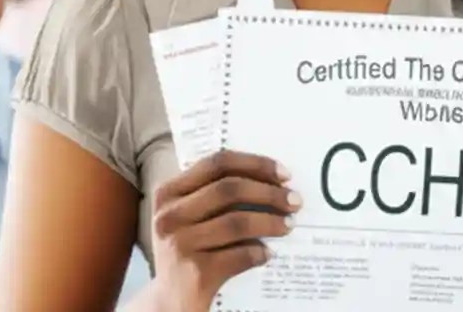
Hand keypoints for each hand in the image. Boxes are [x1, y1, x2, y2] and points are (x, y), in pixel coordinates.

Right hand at [148, 150, 299, 311]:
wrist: (169, 301)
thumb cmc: (185, 251)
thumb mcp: (186, 217)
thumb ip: (211, 195)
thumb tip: (268, 180)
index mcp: (168, 193)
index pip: (216, 164)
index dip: (254, 164)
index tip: (283, 173)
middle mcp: (170, 216)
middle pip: (229, 189)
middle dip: (269, 193)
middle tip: (294, 201)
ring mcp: (180, 244)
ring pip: (237, 222)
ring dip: (270, 222)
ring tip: (288, 225)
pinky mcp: (195, 274)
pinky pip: (239, 255)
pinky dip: (259, 253)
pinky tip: (268, 254)